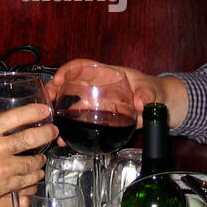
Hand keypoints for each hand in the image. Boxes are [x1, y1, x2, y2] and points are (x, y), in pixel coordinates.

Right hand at [0, 105, 53, 206]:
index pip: (16, 117)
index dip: (35, 112)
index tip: (45, 111)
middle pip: (31, 138)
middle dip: (47, 133)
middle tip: (53, 131)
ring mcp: (3, 169)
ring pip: (32, 161)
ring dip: (41, 158)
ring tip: (43, 156)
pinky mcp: (4, 186)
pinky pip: (26, 180)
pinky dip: (34, 176)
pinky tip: (35, 173)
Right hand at [49, 58, 187, 126]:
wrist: (161, 107)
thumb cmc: (156, 91)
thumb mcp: (153, 90)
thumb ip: (148, 95)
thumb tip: (142, 102)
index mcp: (108, 74)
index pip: (83, 66)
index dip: (68, 70)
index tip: (57, 80)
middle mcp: (98, 88)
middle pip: (70, 85)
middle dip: (54, 92)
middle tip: (45, 103)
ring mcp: (97, 104)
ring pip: (72, 107)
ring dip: (59, 115)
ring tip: (52, 127)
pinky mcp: (100, 119)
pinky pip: (82, 124)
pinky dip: (71, 131)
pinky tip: (64, 140)